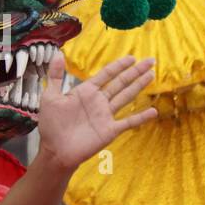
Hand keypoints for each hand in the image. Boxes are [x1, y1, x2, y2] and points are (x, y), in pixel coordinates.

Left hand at [35, 54, 156, 172]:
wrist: (55, 151)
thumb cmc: (51, 125)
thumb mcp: (50, 97)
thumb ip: (55, 75)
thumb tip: (58, 53)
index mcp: (86, 91)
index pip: (106, 74)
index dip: (119, 65)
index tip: (132, 57)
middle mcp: (99, 101)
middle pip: (121, 82)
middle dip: (135, 72)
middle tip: (150, 61)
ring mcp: (106, 115)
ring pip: (126, 97)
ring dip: (139, 86)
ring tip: (151, 76)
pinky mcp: (110, 130)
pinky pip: (128, 122)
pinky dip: (141, 117)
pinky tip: (153, 111)